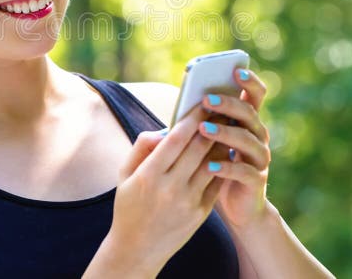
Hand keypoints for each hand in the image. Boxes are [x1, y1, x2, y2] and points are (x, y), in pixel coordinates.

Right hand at [106, 105, 225, 274]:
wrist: (137, 248)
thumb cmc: (129, 205)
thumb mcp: (124, 174)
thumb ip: (141, 146)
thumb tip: (164, 129)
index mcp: (149, 174)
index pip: (176, 138)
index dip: (192, 117)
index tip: (202, 102)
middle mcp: (171, 187)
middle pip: (199, 147)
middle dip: (212, 124)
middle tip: (222, 107)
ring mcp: (188, 201)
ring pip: (212, 163)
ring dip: (222, 142)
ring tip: (228, 125)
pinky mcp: (201, 213)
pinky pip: (216, 182)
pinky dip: (222, 164)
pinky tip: (226, 150)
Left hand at [196, 68, 270, 229]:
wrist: (238, 208)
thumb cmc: (215, 167)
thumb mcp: (208, 142)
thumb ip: (200, 123)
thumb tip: (180, 107)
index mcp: (248, 122)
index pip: (256, 95)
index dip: (249, 82)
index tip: (236, 71)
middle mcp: (258, 136)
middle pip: (249, 113)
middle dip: (228, 104)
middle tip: (205, 100)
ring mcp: (260, 159)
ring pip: (248, 140)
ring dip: (225, 132)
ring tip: (203, 129)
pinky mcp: (256, 181)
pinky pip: (245, 171)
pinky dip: (227, 167)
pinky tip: (209, 165)